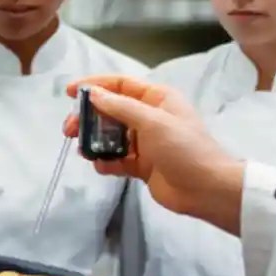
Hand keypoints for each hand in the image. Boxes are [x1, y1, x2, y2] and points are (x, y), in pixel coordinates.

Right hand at [65, 76, 245, 234]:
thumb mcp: (152, 122)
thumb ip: (120, 107)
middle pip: (110, 111)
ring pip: (111, 136)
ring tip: (82, 150)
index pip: (120, 85)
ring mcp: (145, 142)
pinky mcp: (142, 165)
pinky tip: (100, 166)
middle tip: (69, 129)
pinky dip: (106, 162)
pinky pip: (117, 159)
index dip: (94, 85)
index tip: (70, 92)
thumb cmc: (183, 149)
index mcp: (157, 98)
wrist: (207, 189)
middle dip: (88, 118)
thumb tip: (93, 94)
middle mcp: (149, 117)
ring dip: (94, 141)